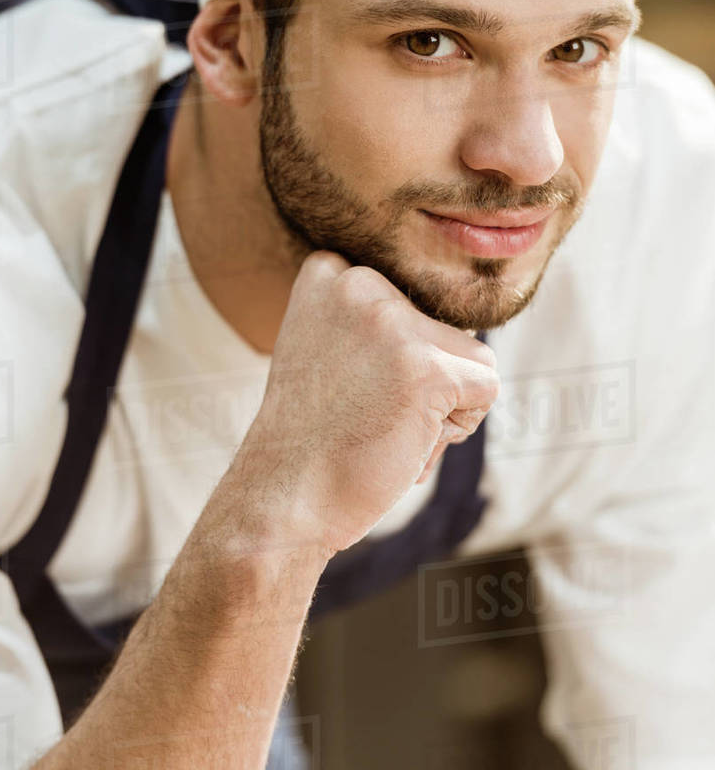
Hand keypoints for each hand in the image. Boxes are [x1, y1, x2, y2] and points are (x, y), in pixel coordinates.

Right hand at [234, 250, 499, 556]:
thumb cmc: (311, 435)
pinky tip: (405, 440)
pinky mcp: (428, 367)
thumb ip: (372, 317)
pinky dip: (457, 428)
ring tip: (385, 426)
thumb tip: (458, 314)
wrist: (283, 497)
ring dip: (444, 404)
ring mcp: (394, 323)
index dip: (396, 355)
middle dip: (423, 379)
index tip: (346, 383)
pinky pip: (487, 389)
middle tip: (364, 410)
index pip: (413, 299)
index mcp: (331, 271)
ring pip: (473, 358)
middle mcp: (360, 282)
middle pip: (445, 328)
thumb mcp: (326, 346)